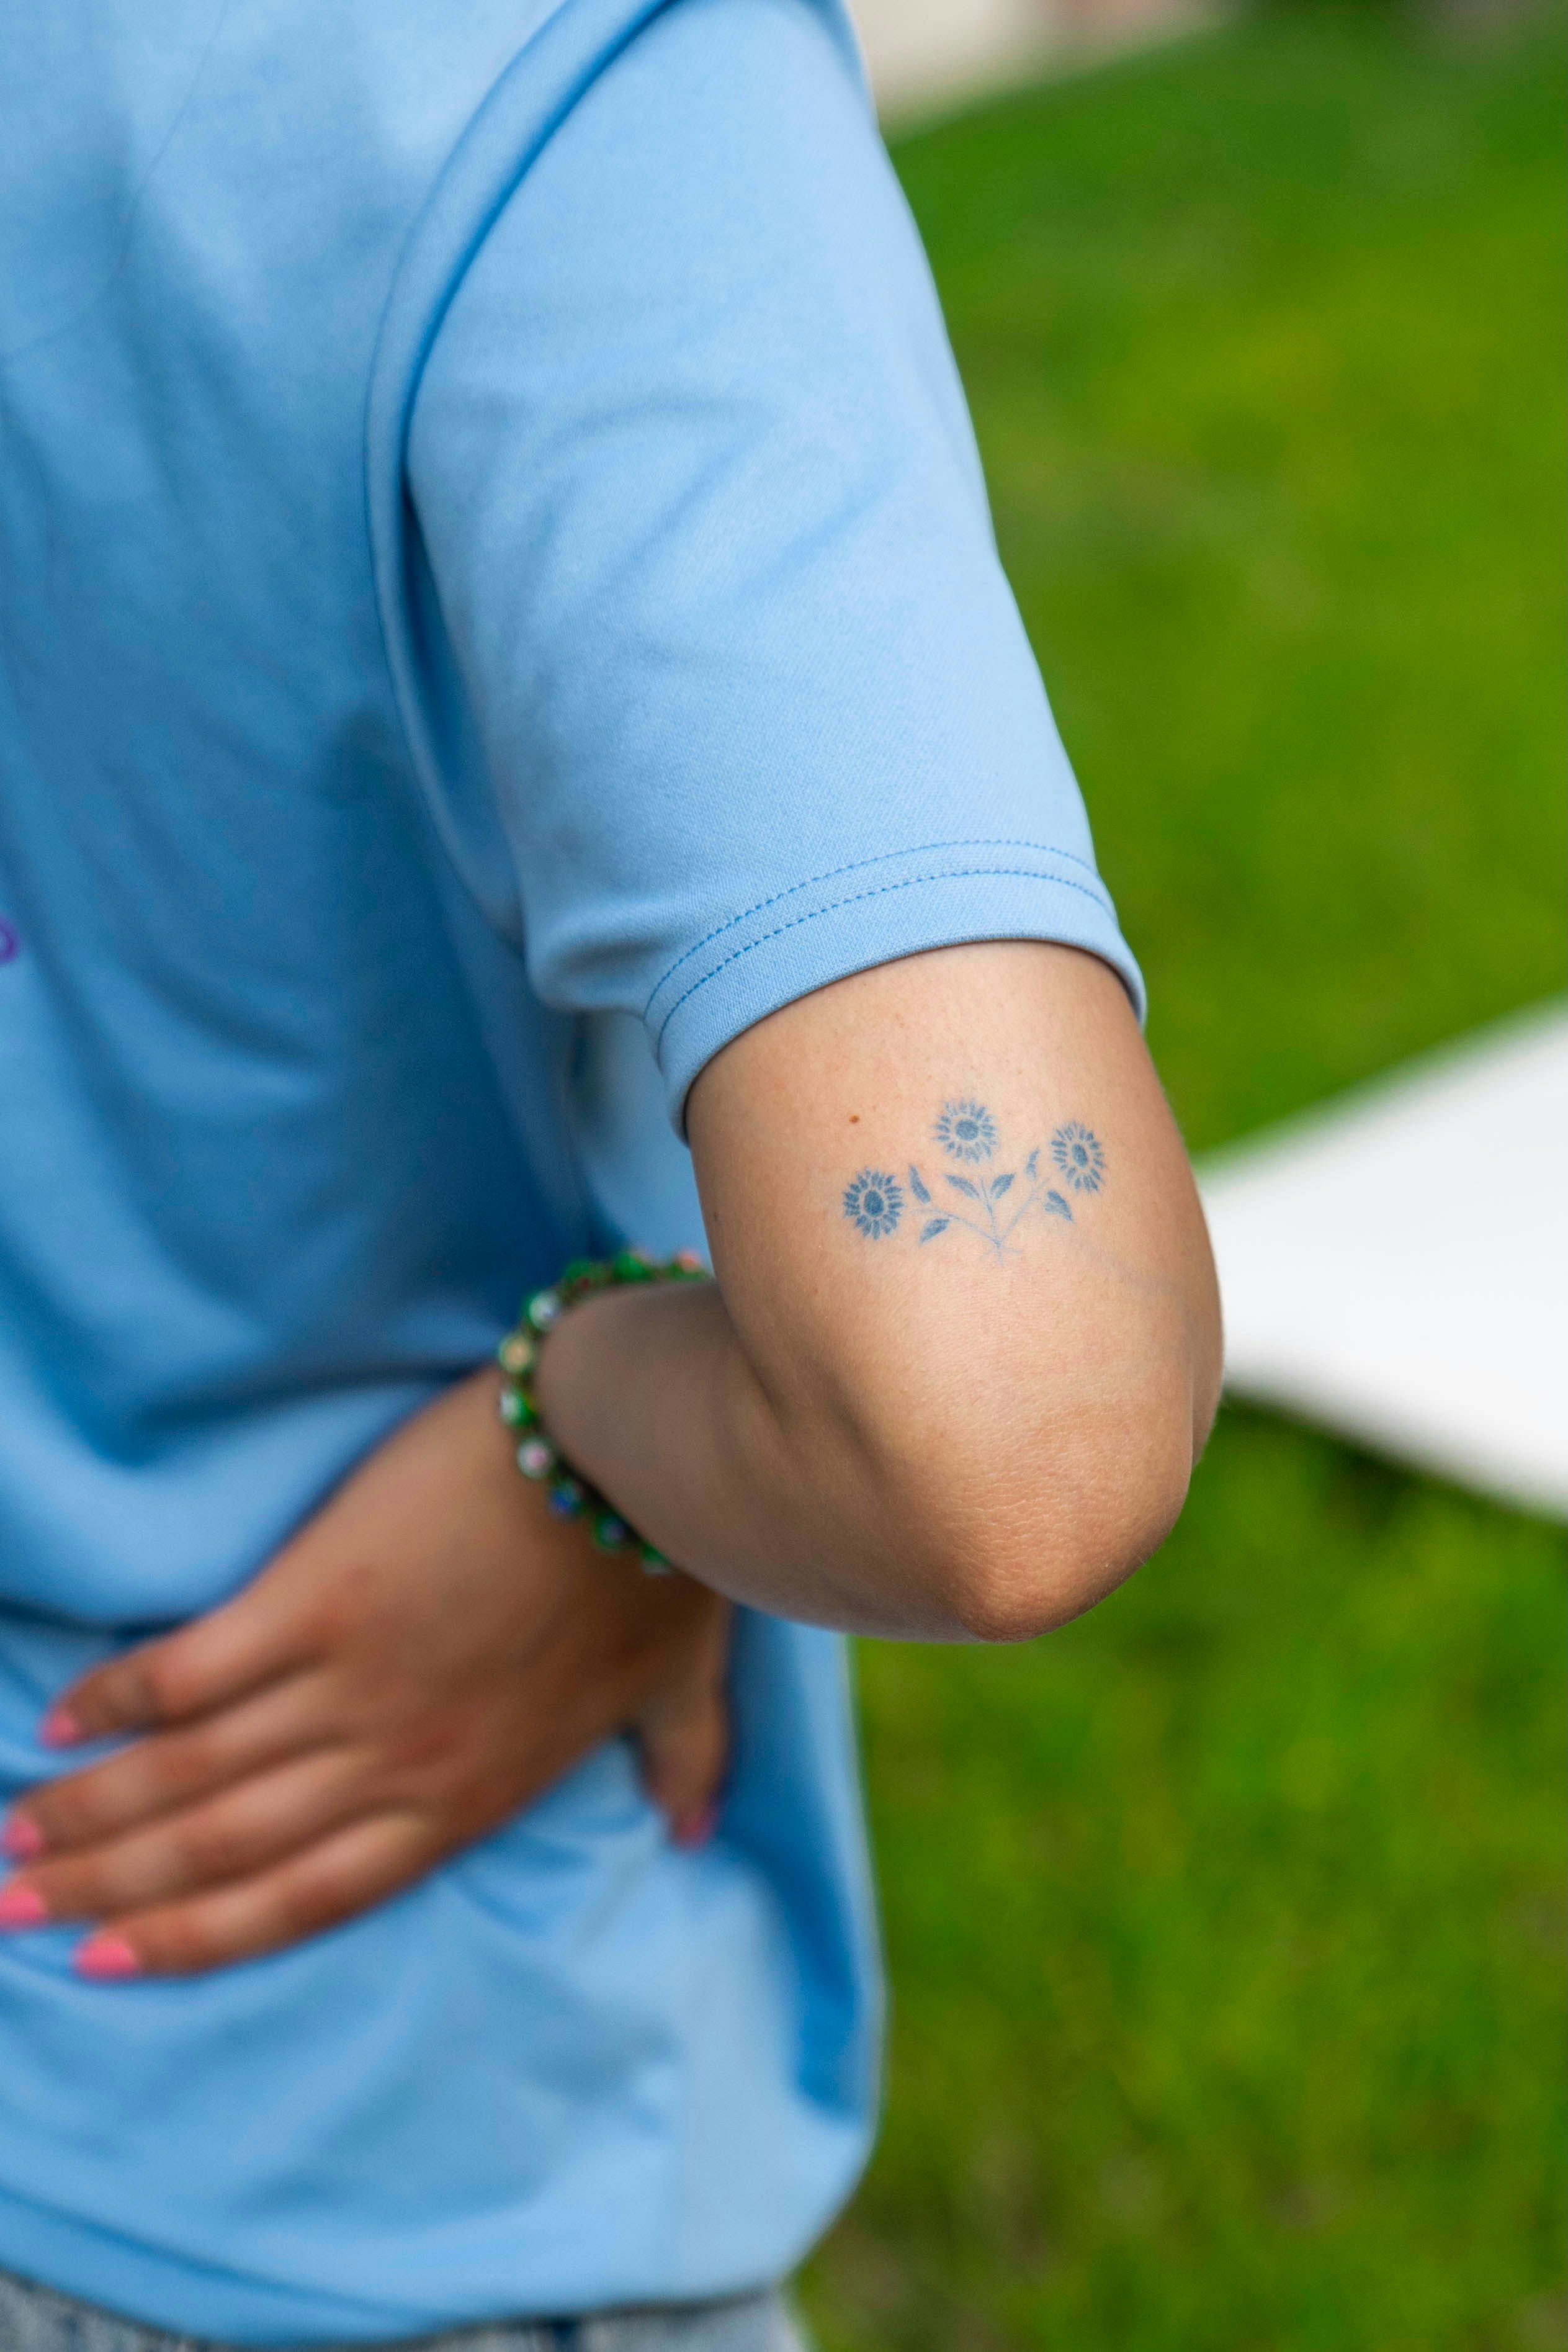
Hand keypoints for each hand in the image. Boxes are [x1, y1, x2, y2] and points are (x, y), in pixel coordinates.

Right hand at [0, 1368, 729, 1977]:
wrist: (634, 1455)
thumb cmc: (667, 1563)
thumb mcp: (684, 1688)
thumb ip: (684, 1768)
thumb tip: (695, 1835)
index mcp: (467, 1795)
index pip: (307, 1895)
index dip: (201, 1937)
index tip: (111, 1960)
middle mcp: (394, 1761)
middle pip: (224, 1847)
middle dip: (109, 1888)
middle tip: (11, 1908)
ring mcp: (352, 1682)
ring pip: (192, 1771)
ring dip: (91, 1811)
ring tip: (13, 1838)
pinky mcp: (320, 1595)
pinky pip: (198, 1667)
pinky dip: (124, 1698)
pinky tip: (62, 1722)